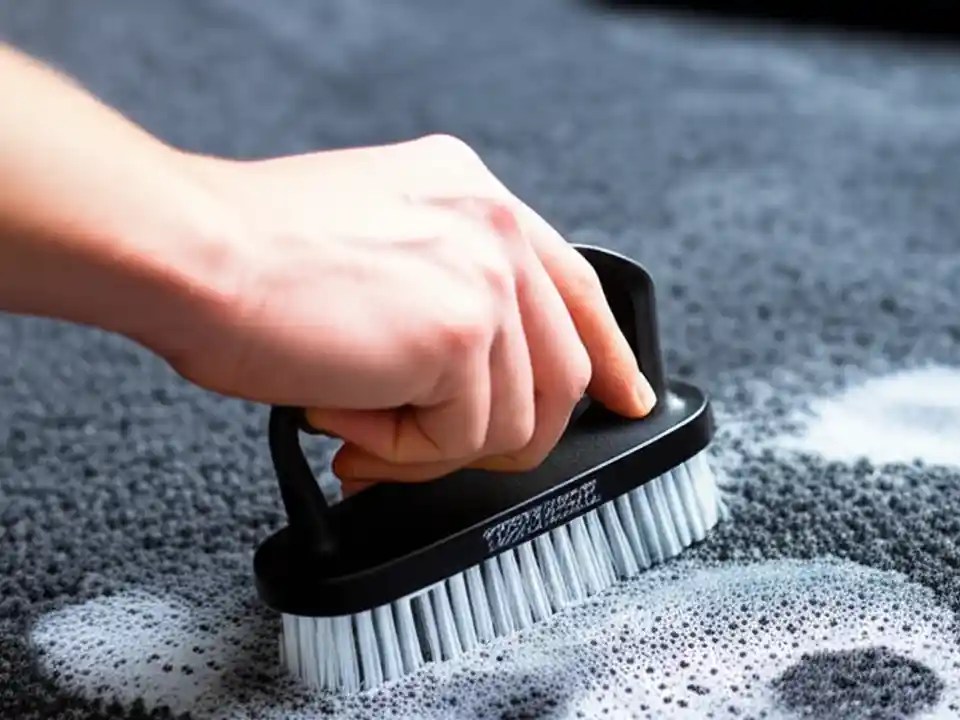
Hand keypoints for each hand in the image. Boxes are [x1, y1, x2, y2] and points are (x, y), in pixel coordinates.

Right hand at [170, 134, 655, 490]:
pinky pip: (463, 438)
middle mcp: (496, 225)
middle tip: (421, 446)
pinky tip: (345, 412)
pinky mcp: (461, 336)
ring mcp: (487, 278)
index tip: (626, 395)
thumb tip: (466, 376)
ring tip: (359, 421)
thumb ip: (441, 288)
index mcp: (477, 195)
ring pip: (513, 418)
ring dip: (430, 443)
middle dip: (500, 432)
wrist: (190, 251)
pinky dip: (401, 449)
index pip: (576, 284)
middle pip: (559, 371)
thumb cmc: (250, 254)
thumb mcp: (380, 244)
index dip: (608, 352)